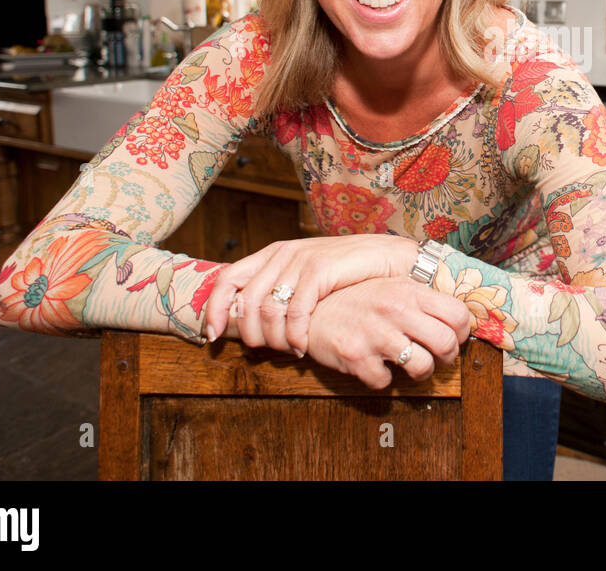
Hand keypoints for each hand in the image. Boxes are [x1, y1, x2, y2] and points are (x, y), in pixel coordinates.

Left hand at [202, 235, 419, 354]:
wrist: (392, 259)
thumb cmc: (351, 273)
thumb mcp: (309, 277)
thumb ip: (283, 290)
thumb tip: (251, 320)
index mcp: (273, 253)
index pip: (227, 279)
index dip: (214, 309)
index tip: (213, 337)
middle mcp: (282, 254)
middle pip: (245, 302)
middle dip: (250, 335)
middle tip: (266, 352)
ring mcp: (300, 260)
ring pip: (266, 309)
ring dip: (274, 339)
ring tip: (288, 350)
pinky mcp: (320, 269)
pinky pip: (295, 311)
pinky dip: (295, 335)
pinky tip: (302, 346)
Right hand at [304, 278, 472, 387]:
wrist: (310, 309)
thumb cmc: (355, 299)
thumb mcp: (390, 286)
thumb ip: (419, 298)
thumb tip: (454, 317)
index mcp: (408, 290)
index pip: (457, 313)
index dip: (462, 332)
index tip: (455, 337)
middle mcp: (395, 308)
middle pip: (446, 343)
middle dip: (447, 356)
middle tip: (438, 357)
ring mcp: (375, 333)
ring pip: (422, 366)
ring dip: (420, 371)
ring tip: (412, 365)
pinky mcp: (356, 357)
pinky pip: (385, 382)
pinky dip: (382, 378)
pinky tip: (376, 365)